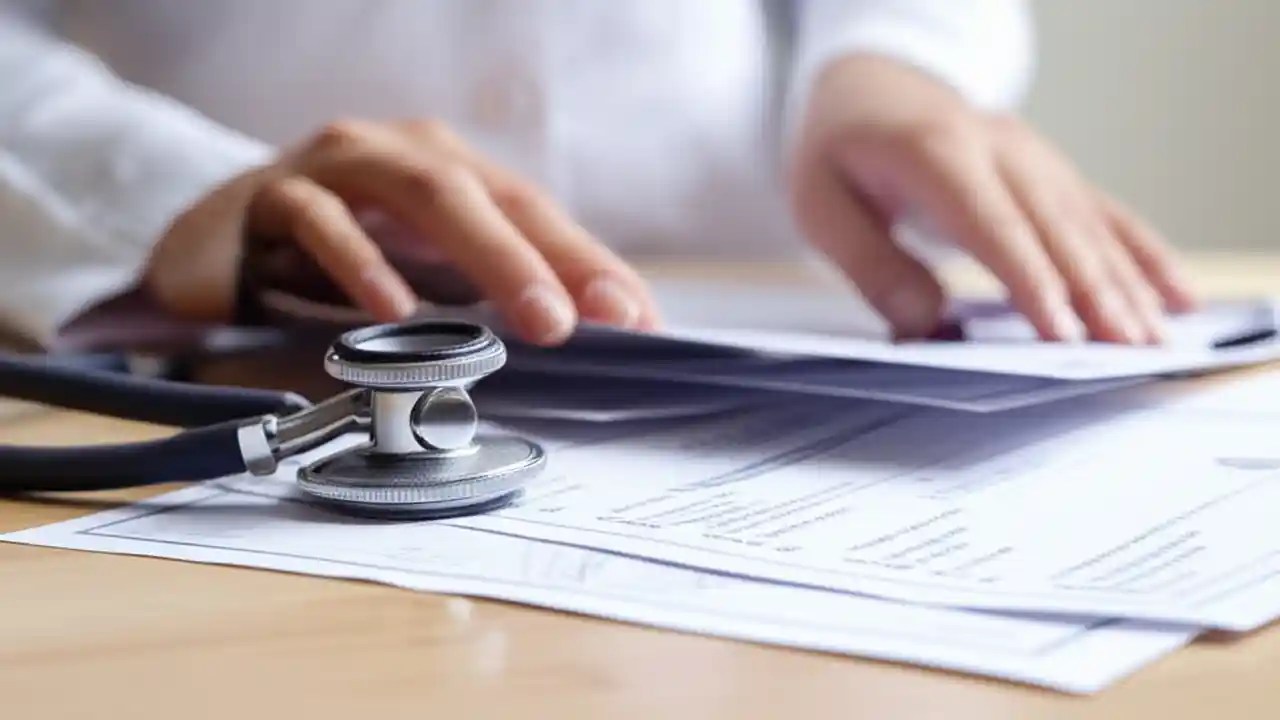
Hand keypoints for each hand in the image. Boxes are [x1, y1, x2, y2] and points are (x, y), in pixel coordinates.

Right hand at [145, 119, 658, 344]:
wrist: (209, 245)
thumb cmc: (331, 263)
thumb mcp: (420, 279)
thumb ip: (483, 300)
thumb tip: (578, 342)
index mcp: (448, 172)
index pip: (534, 213)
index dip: (589, 263)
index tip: (641, 321)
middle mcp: (403, 155)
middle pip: (494, 197)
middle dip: (553, 260)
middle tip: (598, 321)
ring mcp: (339, 166)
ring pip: (426, 193)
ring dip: (490, 257)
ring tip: (536, 318)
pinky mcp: (272, 194)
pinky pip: (322, 219)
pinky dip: (363, 262)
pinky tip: (395, 308)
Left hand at [789, 55, 1197, 342]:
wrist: (874, 86)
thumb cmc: (842, 149)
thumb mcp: (821, 204)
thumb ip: (870, 264)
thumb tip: (924, 324)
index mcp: (939, 154)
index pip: (994, 225)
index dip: (1031, 280)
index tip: (1061, 332)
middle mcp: (1003, 150)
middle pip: (1056, 229)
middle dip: (1096, 293)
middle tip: (1127, 351)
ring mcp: (1036, 159)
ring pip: (1091, 226)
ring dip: (1127, 283)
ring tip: (1155, 339)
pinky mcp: (1053, 174)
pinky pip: (1107, 215)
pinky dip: (1145, 255)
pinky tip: (1178, 294)